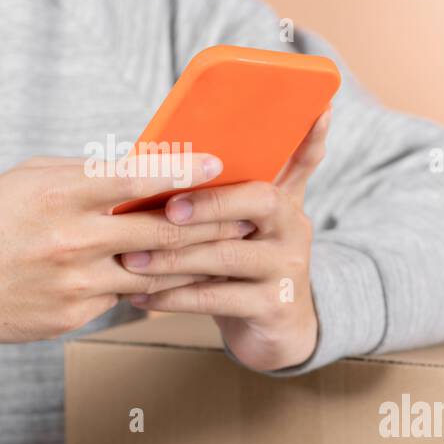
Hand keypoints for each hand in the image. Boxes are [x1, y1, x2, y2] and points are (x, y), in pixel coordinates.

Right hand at [0, 153, 246, 342]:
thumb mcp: (32, 178)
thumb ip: (88, 174)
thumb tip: (146, 168)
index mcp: (60, 193)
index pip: (135, 178)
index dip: (183, 171)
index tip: (218, 164)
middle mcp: (71, 239)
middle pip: (159, 231)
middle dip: (210, 222)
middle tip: (246, 213)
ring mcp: (74, 282)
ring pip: (153, 272)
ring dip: (194, 261)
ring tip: (228, 248)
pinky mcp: (73, 316)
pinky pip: (124, 299)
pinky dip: (151, 287)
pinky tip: (178, 278)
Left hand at [121, 110, 331, 370]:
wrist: (276, 331)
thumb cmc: (245, 267)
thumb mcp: (247, 226)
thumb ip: (229, 188)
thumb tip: (183, 152)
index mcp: (284, 199)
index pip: (299, 159)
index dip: (309, 136)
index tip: (312, 112)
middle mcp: (294, 228)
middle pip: (259, 201)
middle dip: (209, 202)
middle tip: (167, 208)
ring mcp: (288, 268)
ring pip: (228, 255)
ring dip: (174, 257)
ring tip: (131, 259)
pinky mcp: (274, 306)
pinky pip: (218, 298)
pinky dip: (174, 297)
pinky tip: (141, 296)